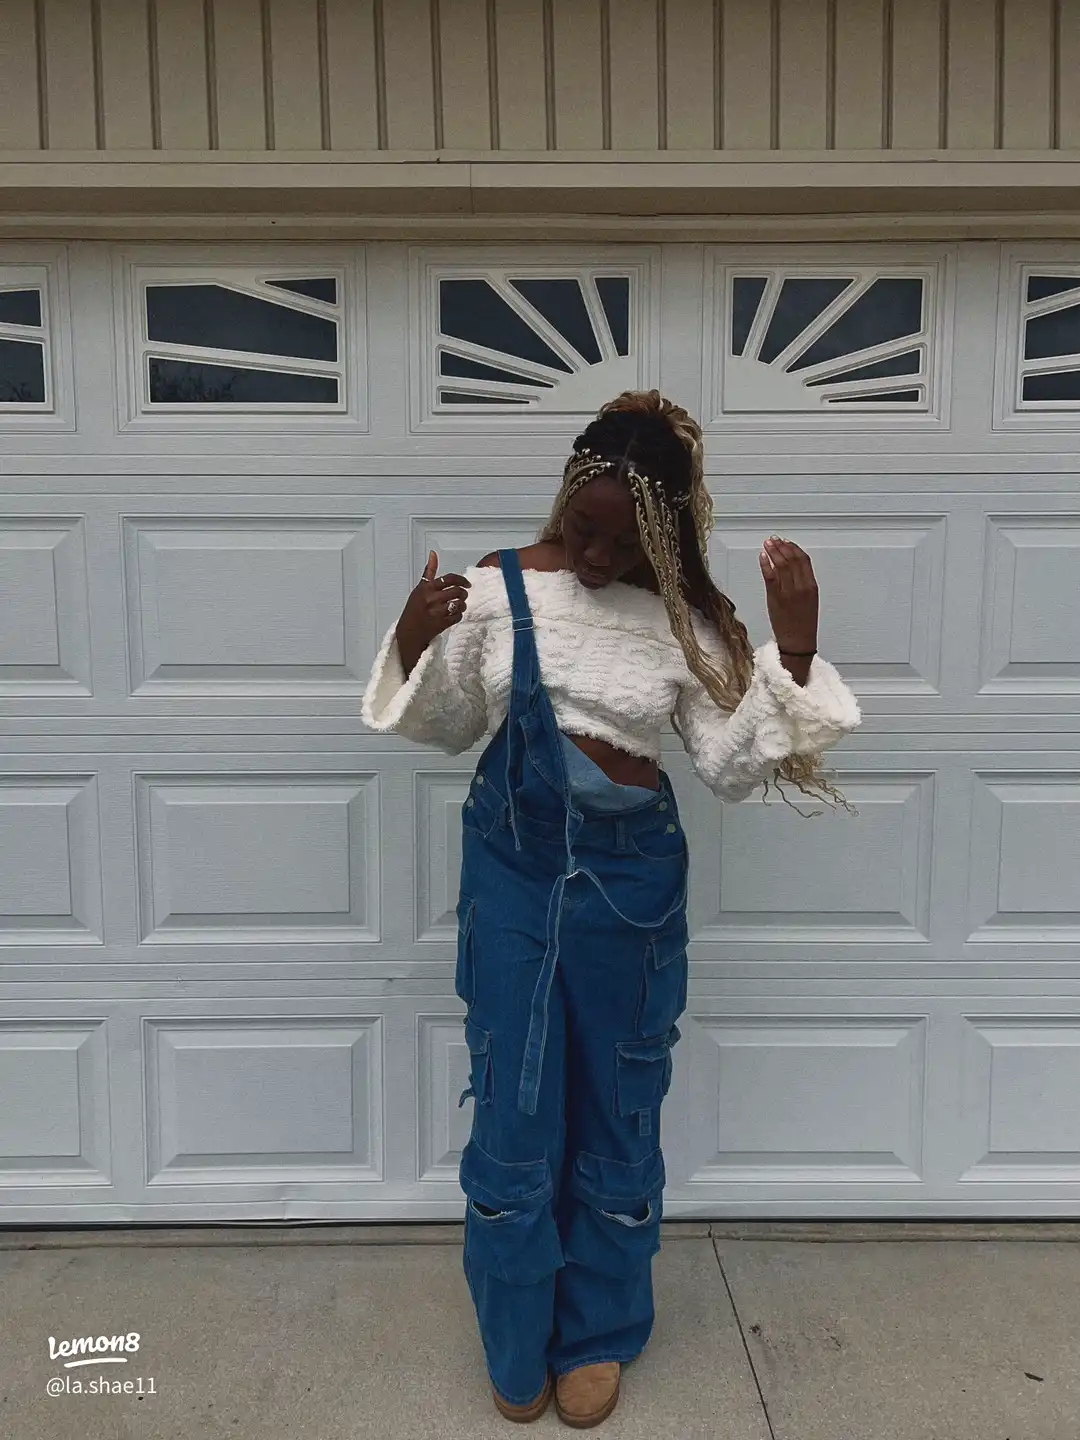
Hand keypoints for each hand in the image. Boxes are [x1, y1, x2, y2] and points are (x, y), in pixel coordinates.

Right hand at [396, 551, 471, 675]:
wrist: (409, 632)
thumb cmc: (414, 609)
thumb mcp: (419, 588)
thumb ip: (429, 572)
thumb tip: (433, 554)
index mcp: (427, 588)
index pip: (449, 579)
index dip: (461, 580)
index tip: (467, 583)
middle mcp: (432, 599)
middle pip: (457, 591)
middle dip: (464, 593)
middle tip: (463, 595)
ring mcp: (437, 612)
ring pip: (459, 604)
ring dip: (463, 604)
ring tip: (460, 605)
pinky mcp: (441, 624)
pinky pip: (457, 617)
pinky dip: (459, 615)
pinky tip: (455, 614)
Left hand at [759, 536, 817, 653]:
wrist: (798, 642)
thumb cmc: (803, 624)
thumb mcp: (809, 600)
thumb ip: (802, 583)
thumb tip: (790, 568)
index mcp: (812, 586)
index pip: (804, 560)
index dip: (794, 548)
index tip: (787, 542)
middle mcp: (801, 587)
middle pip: (792, 559)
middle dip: (782, 546)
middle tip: (774, 539)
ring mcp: (787, 592)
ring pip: (781, 565)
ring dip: (773, 551)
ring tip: (768, 543)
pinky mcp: (775, 598)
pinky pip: (770, 576)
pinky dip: (766, 564)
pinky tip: (763, 557)